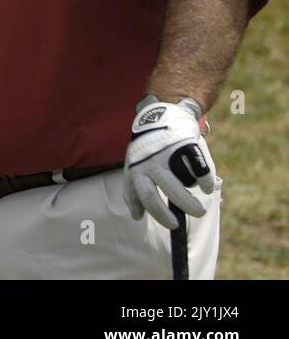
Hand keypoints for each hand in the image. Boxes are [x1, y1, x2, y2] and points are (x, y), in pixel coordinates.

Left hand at [125, 97, 215, 228]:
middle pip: (169, 192)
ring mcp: (169, 153)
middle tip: (196, 214)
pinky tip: (206, 186)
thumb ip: (133, 190)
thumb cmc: (148, 147)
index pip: (146, 197)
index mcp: (137, 168)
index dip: (160, 214)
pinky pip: (200, 169)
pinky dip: (205, 180)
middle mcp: (152, 162)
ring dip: (194, 198)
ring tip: (200, 205)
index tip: (172, 225)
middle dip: (185, 207)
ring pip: (185, 183)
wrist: (162, 113)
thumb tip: (135, 216)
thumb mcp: (133, 164)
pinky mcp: (186, 145)